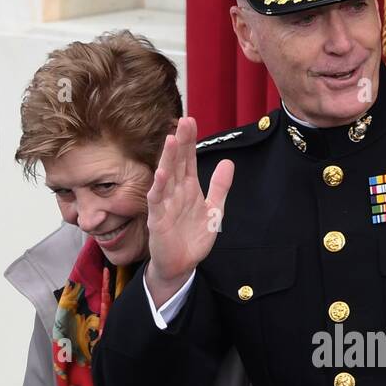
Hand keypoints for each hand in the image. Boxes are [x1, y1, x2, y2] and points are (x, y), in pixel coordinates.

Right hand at [144, 117, 234, 304]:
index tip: (191, 120)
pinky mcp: (157, 219)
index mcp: (189, 188)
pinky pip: (157, 200)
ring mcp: (165, 204)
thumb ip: (220, 187)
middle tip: (183, 120)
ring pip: (166, 176)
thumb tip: (228, 162)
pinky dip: (159, 186)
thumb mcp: (214, 210)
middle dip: (180, 142)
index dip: (190, 140)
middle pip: (177, 162)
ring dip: (168, 158)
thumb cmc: (193, 237)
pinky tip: (162, 172)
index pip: (188, 159)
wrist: (182, 265)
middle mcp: (175, 192)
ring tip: (172, 139)